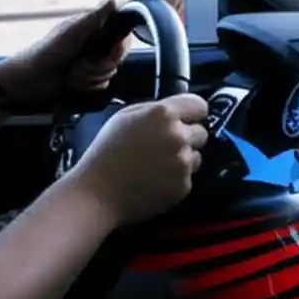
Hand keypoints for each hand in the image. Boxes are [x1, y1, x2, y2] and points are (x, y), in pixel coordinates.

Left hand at [0, 0, 130, 105]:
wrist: (30, 79)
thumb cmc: (49, 51)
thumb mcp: (73, 32)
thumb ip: (95, 16)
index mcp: (91, 28)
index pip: (121, 35)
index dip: (119, 48)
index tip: (111, 53)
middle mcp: (94, 43)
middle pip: (117, 57)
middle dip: (101, 66)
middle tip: (83, 66)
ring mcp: (90, 61)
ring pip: (109, 72)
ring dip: (91, 77)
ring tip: (72, 75)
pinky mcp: (86, 78)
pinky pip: (101, 84)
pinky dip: (88, 86)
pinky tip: (72, 83)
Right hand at [65, 93, 209, 225]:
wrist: (97, 193)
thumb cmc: (106, 151)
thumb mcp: (125, 117)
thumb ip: (155, 110)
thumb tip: (178, 112)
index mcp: (164, 114)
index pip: (200, 106)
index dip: (193, 114)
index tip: (186, 121)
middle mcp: (179, 136)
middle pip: (202, 133)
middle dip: (188, 137)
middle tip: (165, 146)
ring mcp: (183, 163)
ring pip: (196, 156)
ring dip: (183, 159)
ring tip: (157, 166)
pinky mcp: (183, 186)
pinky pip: (187, 178)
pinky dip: (175, 179)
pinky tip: (155, 181)